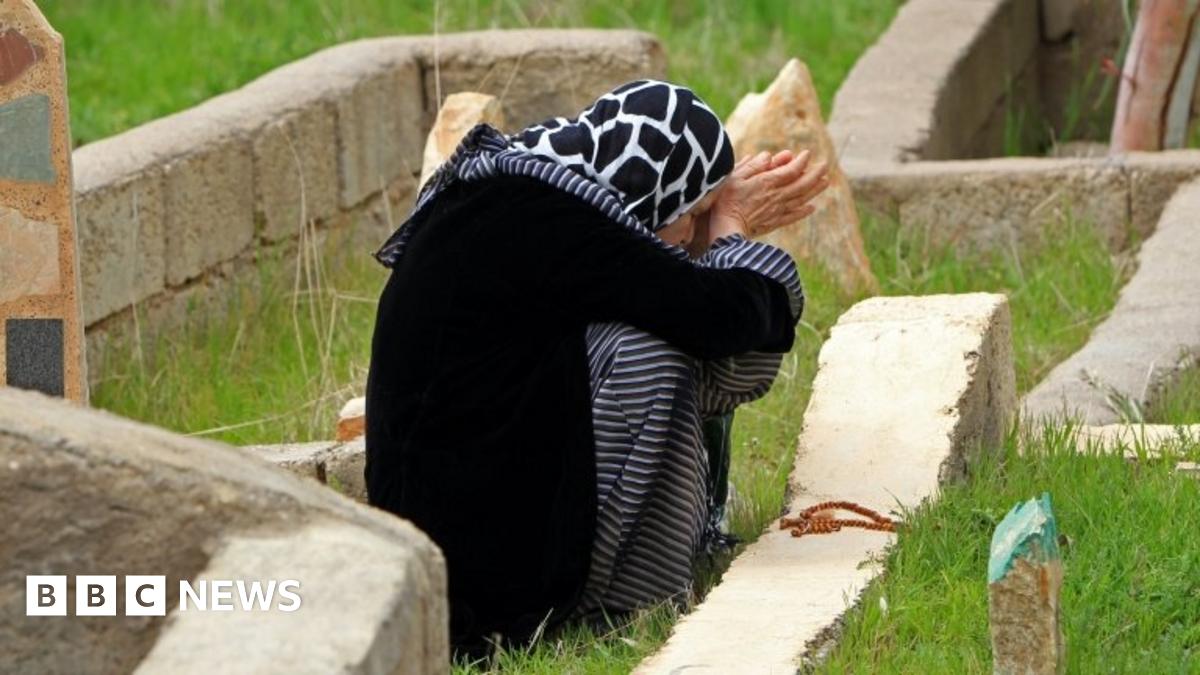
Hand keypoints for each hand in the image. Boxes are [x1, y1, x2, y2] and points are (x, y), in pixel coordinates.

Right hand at [706, 149, 829, 244]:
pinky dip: (803, 211)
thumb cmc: (726, 200)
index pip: (791, 170)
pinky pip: (793, 216)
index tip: (808, 153)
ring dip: (815, 190)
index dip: (802, 161)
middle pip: (802, 184)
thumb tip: (768, 155)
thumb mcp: (735, 177)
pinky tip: (811, 208)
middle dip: (815, 174)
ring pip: (801, 199)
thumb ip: (753, 166)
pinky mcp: (774, 222)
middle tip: (825, 166)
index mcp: (767, 183)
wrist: (726, 230)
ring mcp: (777, 210)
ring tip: (825, 182)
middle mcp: (776, 196)